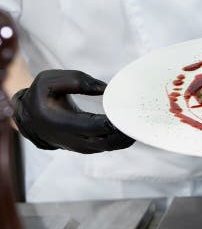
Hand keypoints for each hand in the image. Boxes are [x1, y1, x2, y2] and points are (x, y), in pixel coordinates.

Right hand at [12, 70, 133, 153]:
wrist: (30, 117)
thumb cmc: (41, 96)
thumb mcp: (51, 80)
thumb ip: (78, 81)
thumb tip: (106, 88)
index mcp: (61, 123)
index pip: (94, 127)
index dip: (114, 123)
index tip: (131, 115)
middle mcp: (72, 139)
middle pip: (107, 141)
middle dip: (126, 133)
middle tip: (144, 121)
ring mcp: (81, 147)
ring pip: (109, 146)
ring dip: (127, 138)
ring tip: (143, 124)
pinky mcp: (87, 148)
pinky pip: (108, 146)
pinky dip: (121, 140)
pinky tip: (133, 129)